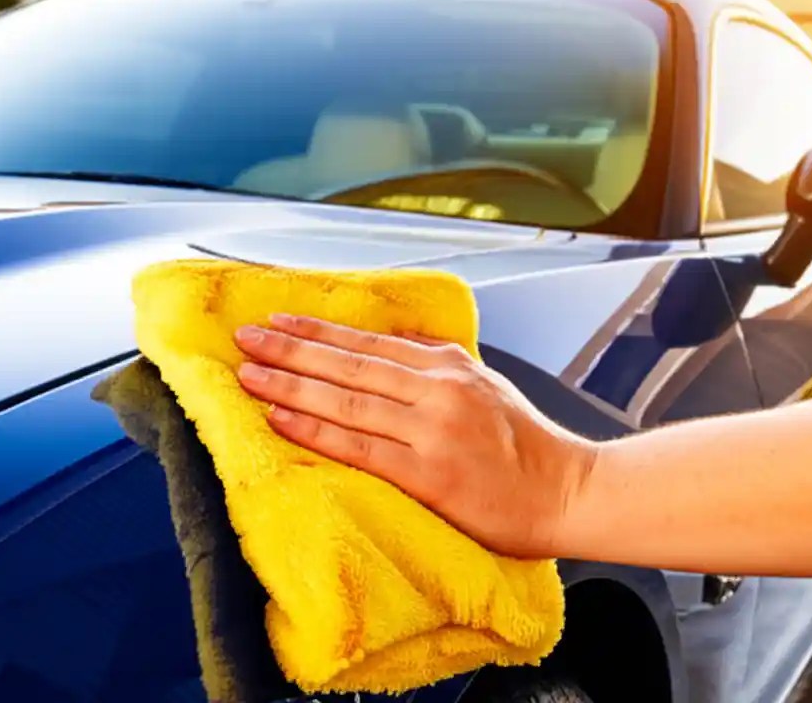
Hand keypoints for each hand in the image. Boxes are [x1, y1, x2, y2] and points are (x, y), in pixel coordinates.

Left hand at [233, 314, 597, 559]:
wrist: (567, 492)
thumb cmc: (527, 446)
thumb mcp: (486, 385)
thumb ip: (438, 364)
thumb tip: (392, 345)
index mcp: (450, 365)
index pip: (369, 341)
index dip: (318, 330)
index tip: (278, 319)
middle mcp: (438, 388)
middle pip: (349, 363)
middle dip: (291, 348)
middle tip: (245, 337)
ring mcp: (433, 429)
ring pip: (347, 399)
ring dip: (290, 383)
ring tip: (248, 373)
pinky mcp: (430, 473)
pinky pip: (360, 446)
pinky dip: (316, 429)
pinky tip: (280, 417)